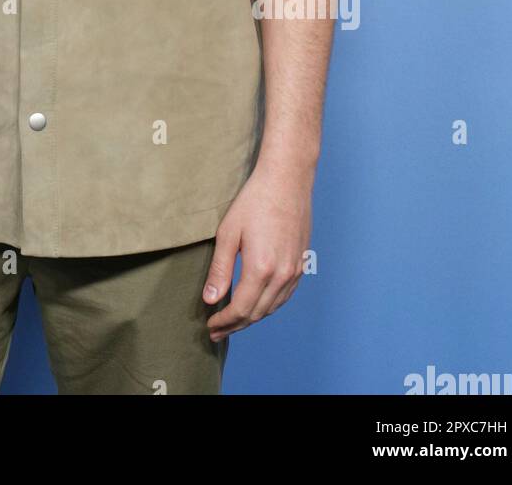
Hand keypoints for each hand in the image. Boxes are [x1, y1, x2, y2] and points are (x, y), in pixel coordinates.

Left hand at [202, 155, 313, 341]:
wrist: (287, 180)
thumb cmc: (254, 201)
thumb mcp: (228, 233)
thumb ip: (220, 269)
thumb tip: (210, 299)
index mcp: (261, 269)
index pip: (241, 309)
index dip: (224, 321)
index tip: (210, 326)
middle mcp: (282, 275)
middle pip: (257, 313)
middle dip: (235, 325)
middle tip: (216, 331)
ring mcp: (295, 271)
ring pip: (272, 307)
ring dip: (252, 318)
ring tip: (233, 322)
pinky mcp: (301, 264)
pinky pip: (284, 296)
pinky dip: (268, 306)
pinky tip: (256, 304)